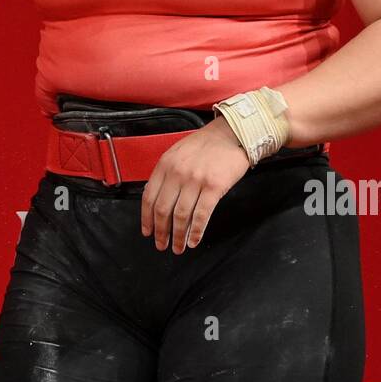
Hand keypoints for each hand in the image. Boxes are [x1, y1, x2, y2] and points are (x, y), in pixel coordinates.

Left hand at [140, 117, 249, 253]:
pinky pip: (201, 215)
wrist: (233, 134)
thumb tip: (158, 200)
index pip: (149, 197)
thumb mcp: (178, 153)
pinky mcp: (214, 187)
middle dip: (161, 232)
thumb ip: (167, 174)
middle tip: (161, 245)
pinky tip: (194, 240)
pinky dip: (196, 231)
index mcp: (165, 164)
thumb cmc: (207, 144)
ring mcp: (196, 180)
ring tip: (178, 247)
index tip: (147, 231)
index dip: (147, 218)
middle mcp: (177, 173)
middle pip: (163, 209)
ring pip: (181, 215)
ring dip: (178, 236)